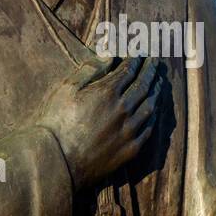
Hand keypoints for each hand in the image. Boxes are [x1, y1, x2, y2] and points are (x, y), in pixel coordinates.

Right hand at [39, 54, 160, 189]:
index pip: (129, 70)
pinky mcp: (130, 150)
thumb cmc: (56, 124)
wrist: (56, 163)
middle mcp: (123, 110)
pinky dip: (154, 115)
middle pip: (144, 85)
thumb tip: (109, 56)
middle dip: (151, 70)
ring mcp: (129, 131)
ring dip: (156, 91)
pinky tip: (154, 110)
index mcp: (108, 92)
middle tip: (156, 61)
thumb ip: (90, 70)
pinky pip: (149, 128)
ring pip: (150, 106)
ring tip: (159, 82)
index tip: (141, 52)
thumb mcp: (67, 89)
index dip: (137, 59)